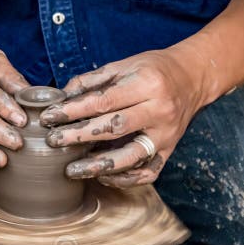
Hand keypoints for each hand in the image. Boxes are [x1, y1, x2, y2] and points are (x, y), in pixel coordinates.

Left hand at [40, 49, 207, 187]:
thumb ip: (92, 81)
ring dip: (99, 166)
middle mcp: (159, 110)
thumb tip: (59, 96)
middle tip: (53, 141)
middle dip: (79, 136)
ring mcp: (166, 134)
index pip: (103, 101)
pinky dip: (123, 179)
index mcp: (146, 84)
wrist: (194, 78)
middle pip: (114, 128)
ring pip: (131, 156)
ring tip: (72, 170)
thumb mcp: (124, 65)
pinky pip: (147, 173)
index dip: (73, 111)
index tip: (49, 117)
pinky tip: (102, 177)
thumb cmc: (154, 70)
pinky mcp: (169, 151)